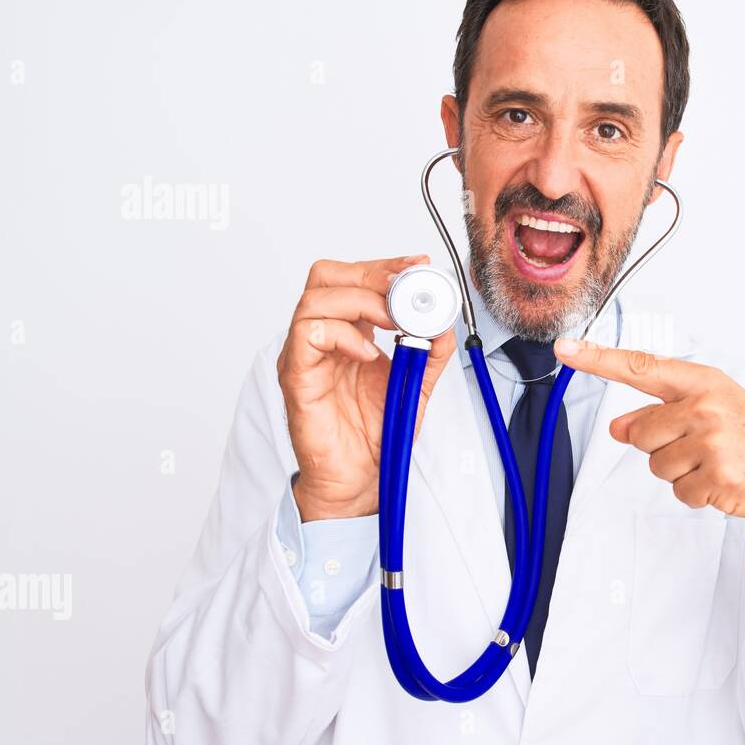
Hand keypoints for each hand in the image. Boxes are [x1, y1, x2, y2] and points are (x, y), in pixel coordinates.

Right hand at [277, 255, 455, 521]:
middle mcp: (322, 337)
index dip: (386, 266)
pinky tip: (369, 353)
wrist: (359, 479)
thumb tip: (447, 319)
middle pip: (326, 276)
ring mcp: (306, 355)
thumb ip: (432, 350)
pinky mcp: (298, 377)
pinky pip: (307, 335)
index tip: (418, 266)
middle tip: (404, 292)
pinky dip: (342, 334)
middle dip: (371, 275)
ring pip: (314, 299)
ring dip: (361, 301)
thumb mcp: (416, 383)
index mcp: (349, 332)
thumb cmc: (376, 433)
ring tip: (392, 322)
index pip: (354, 278)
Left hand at [553, 338, 744, 524]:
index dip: (597, 359)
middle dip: (660, 447)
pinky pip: (679, 491)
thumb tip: (618, 427)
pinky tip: (723, 483)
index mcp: (703, 382)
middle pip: (640, 433)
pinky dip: (696, 494)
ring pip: (656, 466)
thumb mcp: (714, 409)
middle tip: (700, 448)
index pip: (640, 367)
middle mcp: (706, 406)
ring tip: (715, 464)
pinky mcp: (717, 477)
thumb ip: (663, 412)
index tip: (564, 349)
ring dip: (680, 473)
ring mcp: (712, 442)